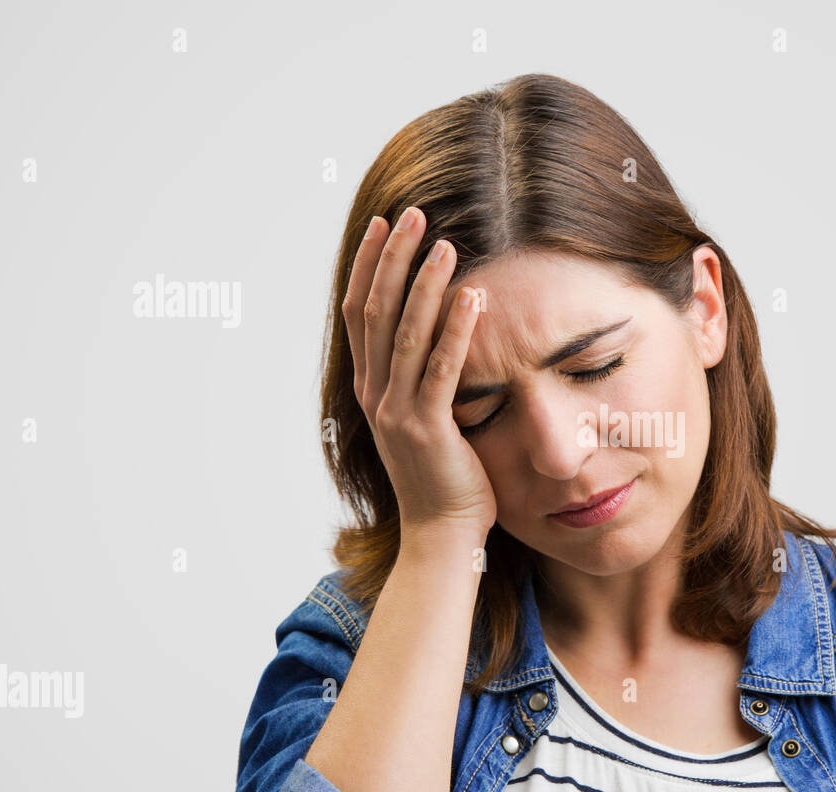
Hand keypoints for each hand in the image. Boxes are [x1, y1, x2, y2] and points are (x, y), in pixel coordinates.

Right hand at [341, 206, 496, 538]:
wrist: (441, 535)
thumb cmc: (443, 479)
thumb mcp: (421, 421)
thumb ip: (421, 380)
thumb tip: (437, 337)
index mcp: (371, 388)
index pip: (360, 312)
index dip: (370, 264)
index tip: (385, 224)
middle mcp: (376, 394)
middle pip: (375, 310)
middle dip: (394, 258)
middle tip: (412, 213)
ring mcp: (398, 411)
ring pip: (405, 332)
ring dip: (426, 283)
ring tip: (444, 241)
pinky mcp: (429, 428)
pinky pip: (442, 369)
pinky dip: (457, 330)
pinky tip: (475, 296)